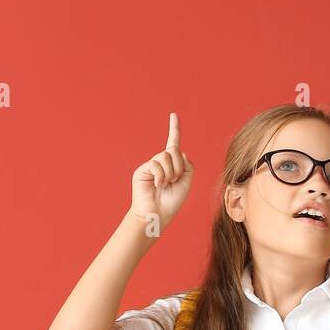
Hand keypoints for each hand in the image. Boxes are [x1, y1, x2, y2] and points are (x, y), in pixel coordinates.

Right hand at [128, 111, 193, 231]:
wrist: (157, 214)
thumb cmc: (172, 201)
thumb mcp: (186, 181)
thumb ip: (187, 164)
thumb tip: (177, 152)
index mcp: (172, 164)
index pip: (174, 143)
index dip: (174, 129)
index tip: (173, 115)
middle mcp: (161, 162)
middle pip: (175, 152)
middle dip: (179, 168)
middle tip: (173, 182)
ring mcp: (151, 165)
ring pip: (166, 156)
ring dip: (171, 173)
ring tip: (165, 184)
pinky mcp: (142, 169)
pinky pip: (156, 164)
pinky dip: (161, 175)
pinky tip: (158, 184)